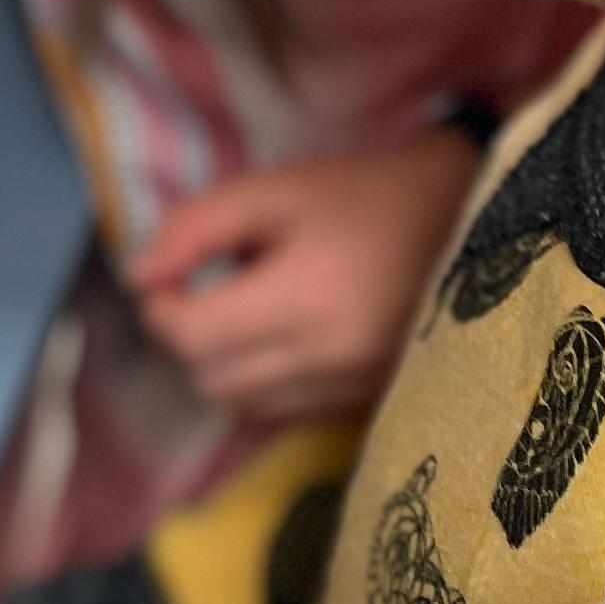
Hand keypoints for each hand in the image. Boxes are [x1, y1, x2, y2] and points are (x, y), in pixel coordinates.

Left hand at [126, 129, 482, 424]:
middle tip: (202, 290)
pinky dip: (262, 384)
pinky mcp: (368, 402)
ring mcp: (354, 389)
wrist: (466, 218)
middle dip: (189, 338)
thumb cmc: (362, 196)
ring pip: (242, 405)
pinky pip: (283, 414)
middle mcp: (330, 359)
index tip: (167, 277)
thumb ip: (197, 227)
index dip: (161, 308)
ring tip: (246, 313)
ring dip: (223, 366)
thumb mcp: (274, 189)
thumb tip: (138, 276)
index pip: (192, 337)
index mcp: (306, 300)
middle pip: (211, 378)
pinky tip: (279, 339)